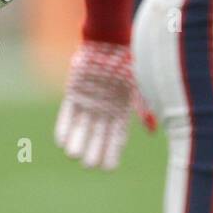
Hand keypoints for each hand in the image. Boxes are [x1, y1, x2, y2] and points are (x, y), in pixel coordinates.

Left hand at [54, 41, 154, 169]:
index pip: (116, 137)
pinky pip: (68, 113)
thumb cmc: (128, 65)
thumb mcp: (138, 88)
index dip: (112, 152)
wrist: (109, 44)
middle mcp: (103, 110)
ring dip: (77, 141)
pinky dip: (64, 126)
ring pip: (82, 127)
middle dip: (93, 150)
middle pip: (97, 135)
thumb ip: (142, 108)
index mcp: (121, 111)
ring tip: (73, 156)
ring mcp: (88, 102)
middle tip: (88, 165)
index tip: (108, 168)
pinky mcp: (74, 93)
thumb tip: (152, 130)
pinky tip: (61, 140)